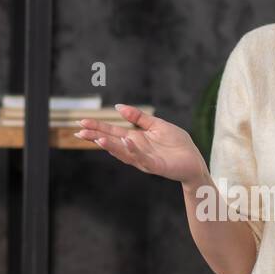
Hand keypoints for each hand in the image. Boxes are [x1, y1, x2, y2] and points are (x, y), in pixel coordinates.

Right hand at [75, 104, 207, 185]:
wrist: (194, 161)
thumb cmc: (177, 144)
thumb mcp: (157, 125)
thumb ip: (139, 117)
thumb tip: (119, 107)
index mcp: (135, 140)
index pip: (112, 133)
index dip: (97, 128)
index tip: (81, 122)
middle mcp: (136, 150)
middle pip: (113, 143)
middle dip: (96, 138)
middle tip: (80, 132)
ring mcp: (144, 159)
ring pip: (124, 153)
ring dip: (111, 146)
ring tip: (97, 138)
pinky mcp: (156, 166)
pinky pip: (143, 158)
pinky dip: (133, 150)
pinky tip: (126, 141)